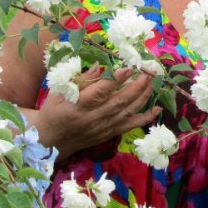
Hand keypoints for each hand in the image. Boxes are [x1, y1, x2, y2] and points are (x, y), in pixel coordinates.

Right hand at [35, 65, 161, 158]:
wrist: (50, 141)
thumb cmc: (54, 110)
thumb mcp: (59, 91)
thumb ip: (80, 79)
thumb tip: (98, 65)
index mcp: (78, 105)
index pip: (99, 92)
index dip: (115, 80)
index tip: (129, 68)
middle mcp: (92, 118)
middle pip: (119, 102)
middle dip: (136, 86)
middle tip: (148, 72)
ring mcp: (102, 127)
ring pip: (127, 113)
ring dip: (143, 98)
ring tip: (153, 83)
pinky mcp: (109, 134)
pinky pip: (130, 126)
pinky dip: (145, 118)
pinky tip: (157, 109)